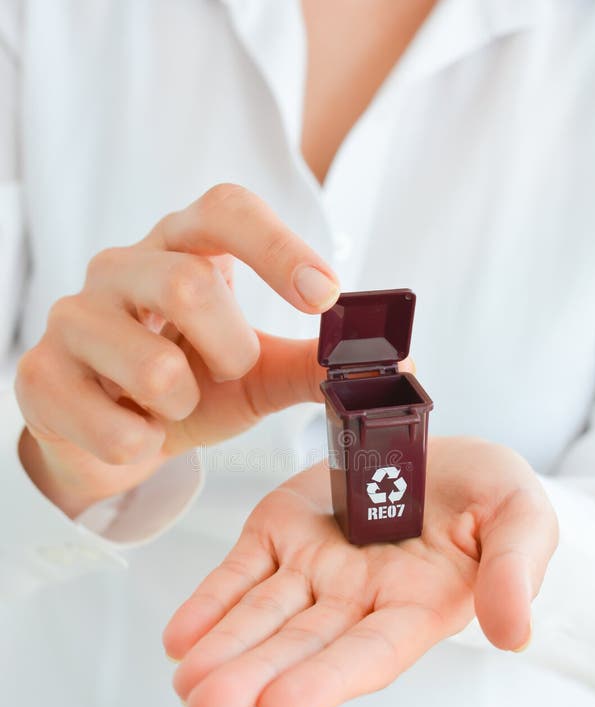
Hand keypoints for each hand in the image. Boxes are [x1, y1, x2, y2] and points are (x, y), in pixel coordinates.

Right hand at [15, 184, 339, 515]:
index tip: (324, 296)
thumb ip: (309, 364)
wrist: (111, 437)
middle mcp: (121, 267)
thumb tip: (392, 364)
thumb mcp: (253, 374)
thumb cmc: (187, 388)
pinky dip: (141, 445)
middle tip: (230, 371)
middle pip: (188, 283)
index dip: (277, 246)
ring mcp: (73, 317)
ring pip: (154, 366)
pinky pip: (113, 429)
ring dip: (184, 406)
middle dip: (230, 348)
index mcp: (180, 249)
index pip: (224, 210)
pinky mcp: (39, 375)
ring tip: (171, 407)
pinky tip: (132, 432)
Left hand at [164, 437, 557, 706]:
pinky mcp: (281, 531)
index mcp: (416, 605)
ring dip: (222, 649)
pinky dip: (210, 603)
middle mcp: (357, 599)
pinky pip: (242, 571)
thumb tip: (513, 632)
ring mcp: (314, 566)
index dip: (325, 681)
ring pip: (262, 615)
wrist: (441, 447)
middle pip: (301, 645)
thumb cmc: (487, 492)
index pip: (368, 653)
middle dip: (253, 676)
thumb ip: (513, 571)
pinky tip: (179, 638)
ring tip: (183, 683)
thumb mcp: (519, 518)